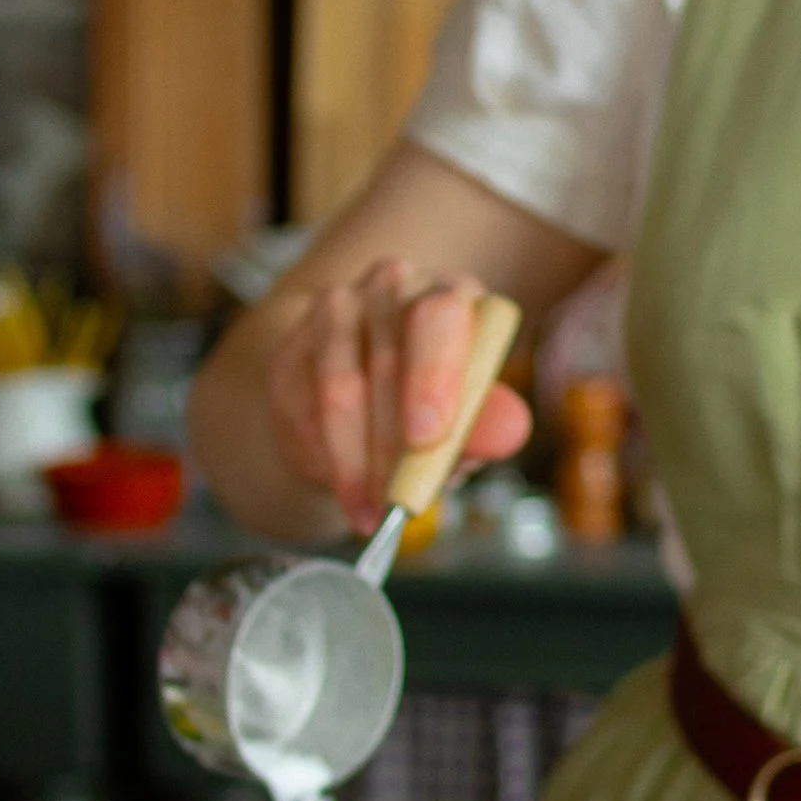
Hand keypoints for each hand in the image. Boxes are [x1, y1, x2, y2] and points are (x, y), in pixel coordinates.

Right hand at [264, 258, 530, 537]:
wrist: (358, 395)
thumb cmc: (429, 404)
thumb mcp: (466, 418)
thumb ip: (486, 424)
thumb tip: (509, 432)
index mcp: (451, 294)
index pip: (443, 317)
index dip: (435, 377)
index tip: (428, 439)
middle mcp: (392, 287)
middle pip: (389, 354)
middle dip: (392, 434)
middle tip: (396, 497)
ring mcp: (335, 310)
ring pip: (340, 387)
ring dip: (357, 462)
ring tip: (375, 513)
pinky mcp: (291, 345)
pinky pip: (301, 406)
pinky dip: (324, 459)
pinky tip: (345, 493)